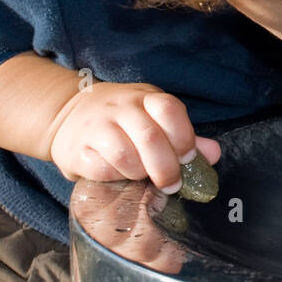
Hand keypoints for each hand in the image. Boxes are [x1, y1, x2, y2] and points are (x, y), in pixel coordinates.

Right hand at [46, 81, 220, 192]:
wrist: (68, 115)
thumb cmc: (123, 122)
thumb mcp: (155, 119)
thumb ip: (184, 137)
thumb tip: (213, 154)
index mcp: (147, 97)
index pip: (170, 110)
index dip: (184, 138)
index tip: (187, 159)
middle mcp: (121, 107)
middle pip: (150, 138)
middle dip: (166, 168)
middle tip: (171, 184)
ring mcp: (97, 126)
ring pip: (125, 155)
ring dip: (140, 173)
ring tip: (141, 176)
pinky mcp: (77, 148)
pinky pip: (102, 168)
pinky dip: (116, 177)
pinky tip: (118, 175)